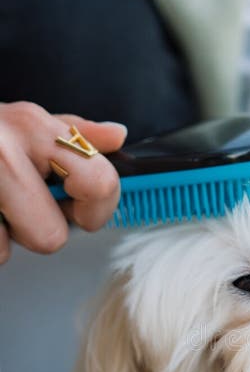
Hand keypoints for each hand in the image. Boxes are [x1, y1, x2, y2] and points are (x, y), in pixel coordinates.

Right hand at [0, 101, 126, 264]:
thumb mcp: (22, 120)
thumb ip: (71, 134)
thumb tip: (116, 137)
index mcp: (34, 126)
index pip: (100, 184)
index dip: (97, 211)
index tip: (82, 212)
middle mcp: (4, 151)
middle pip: (51, 239)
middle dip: (34, 231)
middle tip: (15, 205)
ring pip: (7, 251)